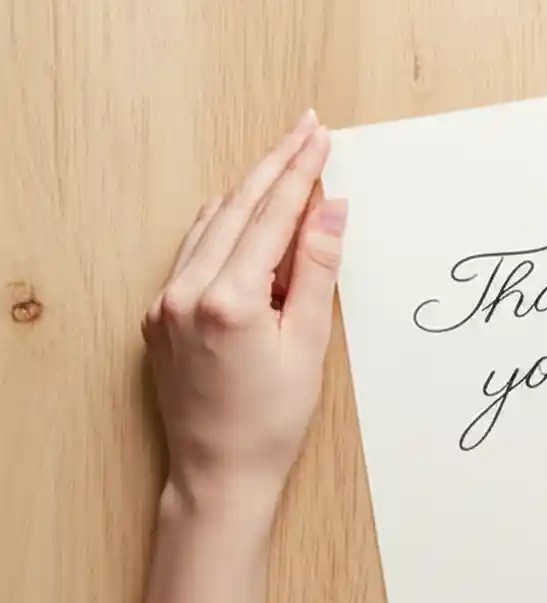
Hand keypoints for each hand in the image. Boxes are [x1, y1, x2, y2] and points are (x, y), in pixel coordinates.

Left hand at [142, 110, 345, 507]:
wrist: (218, 473)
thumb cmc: (272, 420)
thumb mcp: (308, 343)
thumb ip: (317, 269)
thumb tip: (332, 209)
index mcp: (228, 299)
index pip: (272, 216)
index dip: (300, 172)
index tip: (319, 136)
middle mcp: (186, 292)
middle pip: (238, 208)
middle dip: (275, 165)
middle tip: (306, 128)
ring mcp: (165, 303)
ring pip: (211, 225)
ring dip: (249, 191)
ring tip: (284, 161)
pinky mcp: (158, 316)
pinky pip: (193, 251)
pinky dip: (223, 225)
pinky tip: (243, 213)